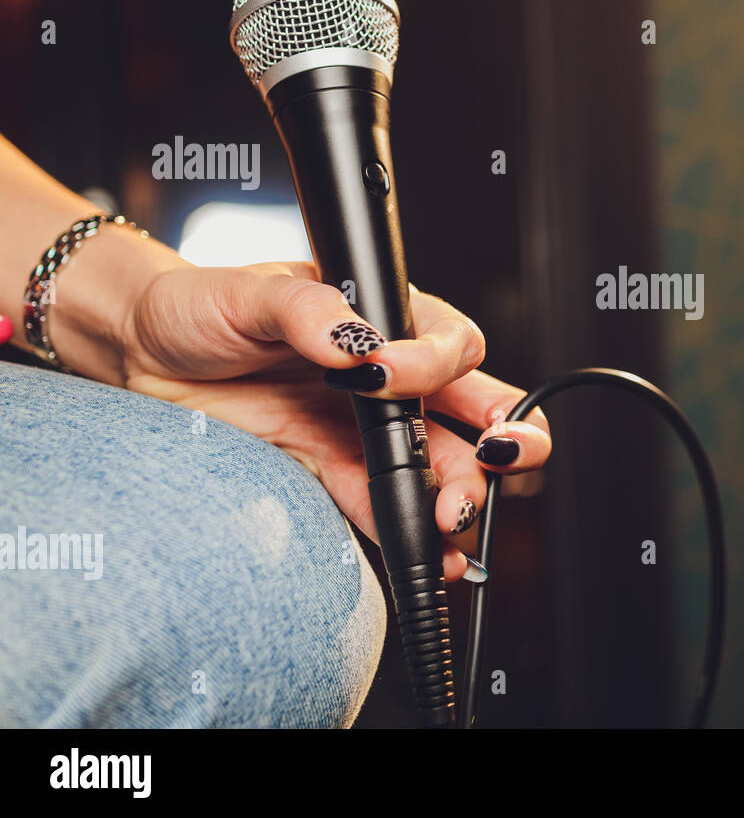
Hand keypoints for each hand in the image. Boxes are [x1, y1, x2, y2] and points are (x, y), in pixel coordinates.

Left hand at [79, 255, 549, 580]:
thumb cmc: (201, 306)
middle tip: (496, 457)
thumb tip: (353, 341)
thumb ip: (306, 310)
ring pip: (442, 466)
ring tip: (451, 519)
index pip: (452, 344)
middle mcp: (392, 378)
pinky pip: (381, 503)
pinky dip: (407, 530)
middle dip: (504, 439)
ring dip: (460, 495)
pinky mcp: (333, 471)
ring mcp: (367, 430)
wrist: (141, 358)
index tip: (388, 375)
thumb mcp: (249, 291)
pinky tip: (425, 549)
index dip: (436, 364)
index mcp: (388, 321)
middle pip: (477, 411)